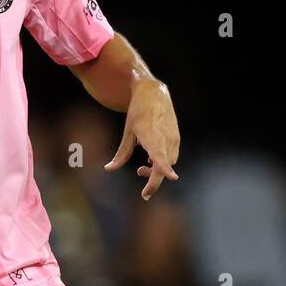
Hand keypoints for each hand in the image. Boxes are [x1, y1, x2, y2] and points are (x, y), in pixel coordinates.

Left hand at [104, 78, 179, 199]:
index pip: (160, 155)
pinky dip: (162, 161)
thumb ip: (121, 154)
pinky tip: (151, 158)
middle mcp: (165, 137)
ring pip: (169, 163)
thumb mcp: (127, 133)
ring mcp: (173, 137)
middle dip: (154, 181)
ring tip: (141, 167)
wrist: (154, 93)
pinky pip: (172, 156)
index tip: (172, 178)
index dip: (165, 167)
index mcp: (151, 135)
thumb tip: (109, 169)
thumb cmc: (138, 112)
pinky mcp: (176, 137)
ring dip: (157, 170)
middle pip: (164, 166)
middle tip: (144, 193)